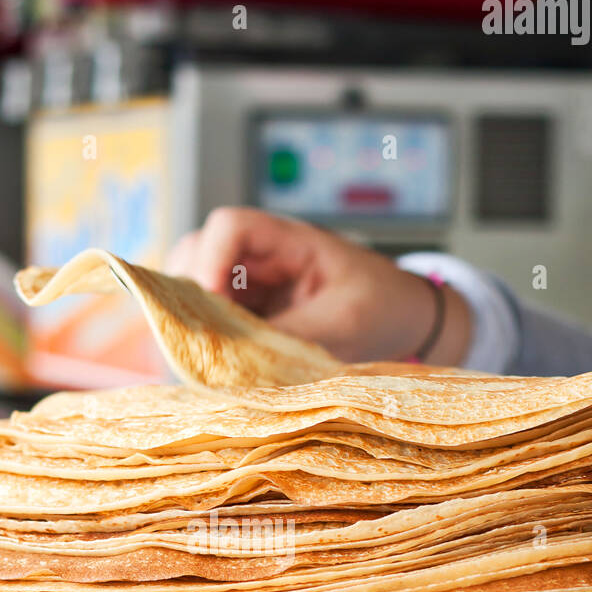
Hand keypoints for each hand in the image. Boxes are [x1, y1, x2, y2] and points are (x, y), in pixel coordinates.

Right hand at [165, 207, 470, 365]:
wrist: (403, 318)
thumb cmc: (381, 306)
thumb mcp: (344, 322)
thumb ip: (291, 336)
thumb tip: (236, 361)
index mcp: (288, 239)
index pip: (230, 227)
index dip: (210, 259)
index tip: (212, 304)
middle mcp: (260, 255)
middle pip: (195, 254)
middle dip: (188, 295)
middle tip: (200, 340)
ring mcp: (250, 283)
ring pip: (193, 288)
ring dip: (192, 320)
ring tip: (204, 355)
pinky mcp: (248, 312)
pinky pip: (209, 318)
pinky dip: (204, 339)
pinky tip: (213, 364)